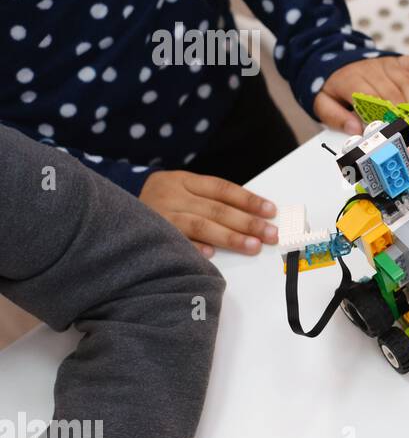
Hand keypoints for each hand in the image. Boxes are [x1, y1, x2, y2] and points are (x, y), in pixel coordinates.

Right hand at [140, 170, 277, 256]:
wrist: (108, 211)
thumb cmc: (160, 204)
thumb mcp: (181, 191)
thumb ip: (209, 201)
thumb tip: (253, 217)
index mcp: (182, 180)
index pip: (222, 189)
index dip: (248, 200)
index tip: (271, 211)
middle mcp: (170, 195)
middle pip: (216, 209)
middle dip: (247, 222)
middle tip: (270, 234)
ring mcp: (158, 215)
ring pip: (200, 225)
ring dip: (229, 237)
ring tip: (253, 246)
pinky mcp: (148, 235)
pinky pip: (176, 242)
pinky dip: (194, 249)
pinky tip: (211, 256)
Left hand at [313, 55, 408, 134]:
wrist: (337, 61)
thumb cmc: (335, 87)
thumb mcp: (323, 103)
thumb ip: (335, 118)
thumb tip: (355, 130)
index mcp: (350, 79)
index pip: (371, 100)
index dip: (384, 119)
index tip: (394, 137)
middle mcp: (371, 68)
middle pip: (393, 95)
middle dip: (405, 120)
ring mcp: (388, 63)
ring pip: (407, 83)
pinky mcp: (399, 60)